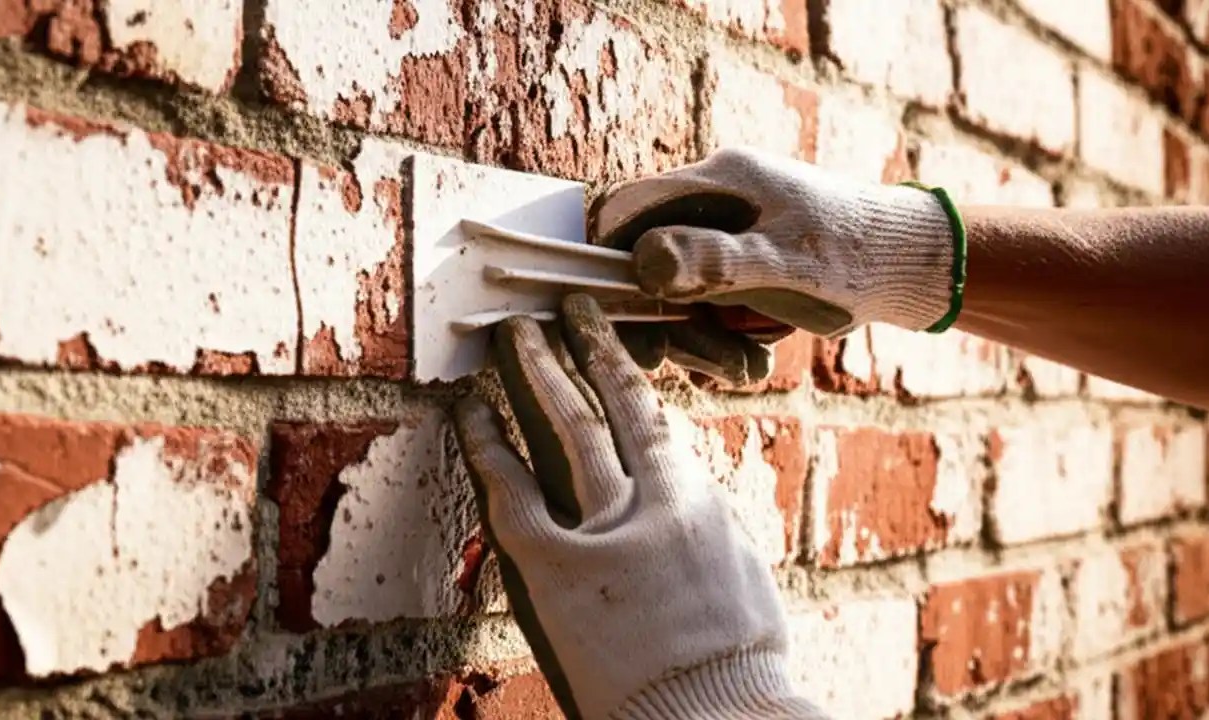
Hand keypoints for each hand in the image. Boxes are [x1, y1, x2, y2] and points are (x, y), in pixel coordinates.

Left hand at [452, 294, 827, 719]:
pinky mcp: (549, 572)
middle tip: (545, 311)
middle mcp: (645, 502)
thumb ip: (704, 515)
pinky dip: (487, 447)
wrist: (710, 718)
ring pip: (560, 430)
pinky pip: (510, 495)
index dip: (614, 359)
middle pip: (599, 405)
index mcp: (693, 501)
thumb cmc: (733, 662)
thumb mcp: (739, 571)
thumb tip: (683, 481)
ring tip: (509, 338)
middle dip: (571, 348)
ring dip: (531, 375)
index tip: (593, 323)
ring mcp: (596, 533)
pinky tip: (469, 413)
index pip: (646, 411)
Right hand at [589, 147, 959, 375]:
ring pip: (677, 294)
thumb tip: (644, 262)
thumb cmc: (856, 256)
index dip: (606, 258)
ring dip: (701, 341)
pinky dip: (720, 341)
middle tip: (706, 363)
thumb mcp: (786, 263)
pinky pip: (706, 306)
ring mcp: (727, 235)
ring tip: (745, 368)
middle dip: (670, 322)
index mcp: (718, 180)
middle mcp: (714, 202)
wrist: (914, 266)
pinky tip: (748, 363)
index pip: (626, 207)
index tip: (615, 313)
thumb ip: (716, 261)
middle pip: (648, 262)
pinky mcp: (740, 265)